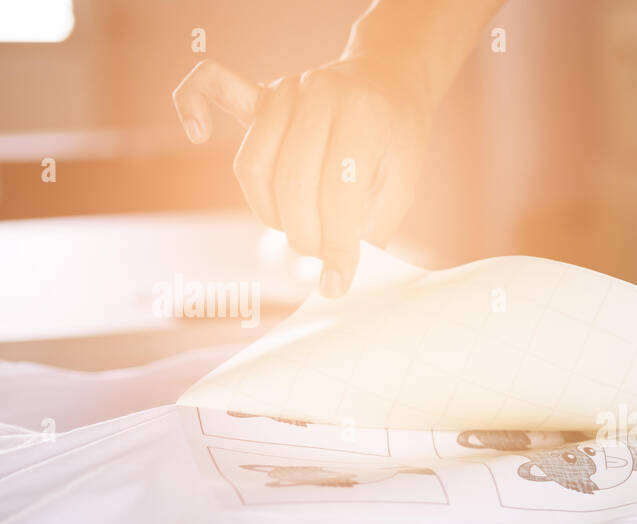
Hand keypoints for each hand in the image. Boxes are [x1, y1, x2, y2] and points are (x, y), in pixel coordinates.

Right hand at [172, 57, 432, 296]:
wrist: (390, 83)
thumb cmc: (396, 144)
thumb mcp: (401, 188)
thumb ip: (367, 228)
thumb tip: (331, 278)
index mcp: (363, 116)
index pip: (337, 194)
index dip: (336, 248)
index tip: (336, 285)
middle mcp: (319, 94)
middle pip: (291, 184)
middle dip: (304, 236)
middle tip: (321, 254)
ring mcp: (286, 90)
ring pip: (253, 166)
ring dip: (269, 213)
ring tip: (297, 229)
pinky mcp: (261, 94)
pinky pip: (212, 84)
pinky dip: (193, 105)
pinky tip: (197, 132)